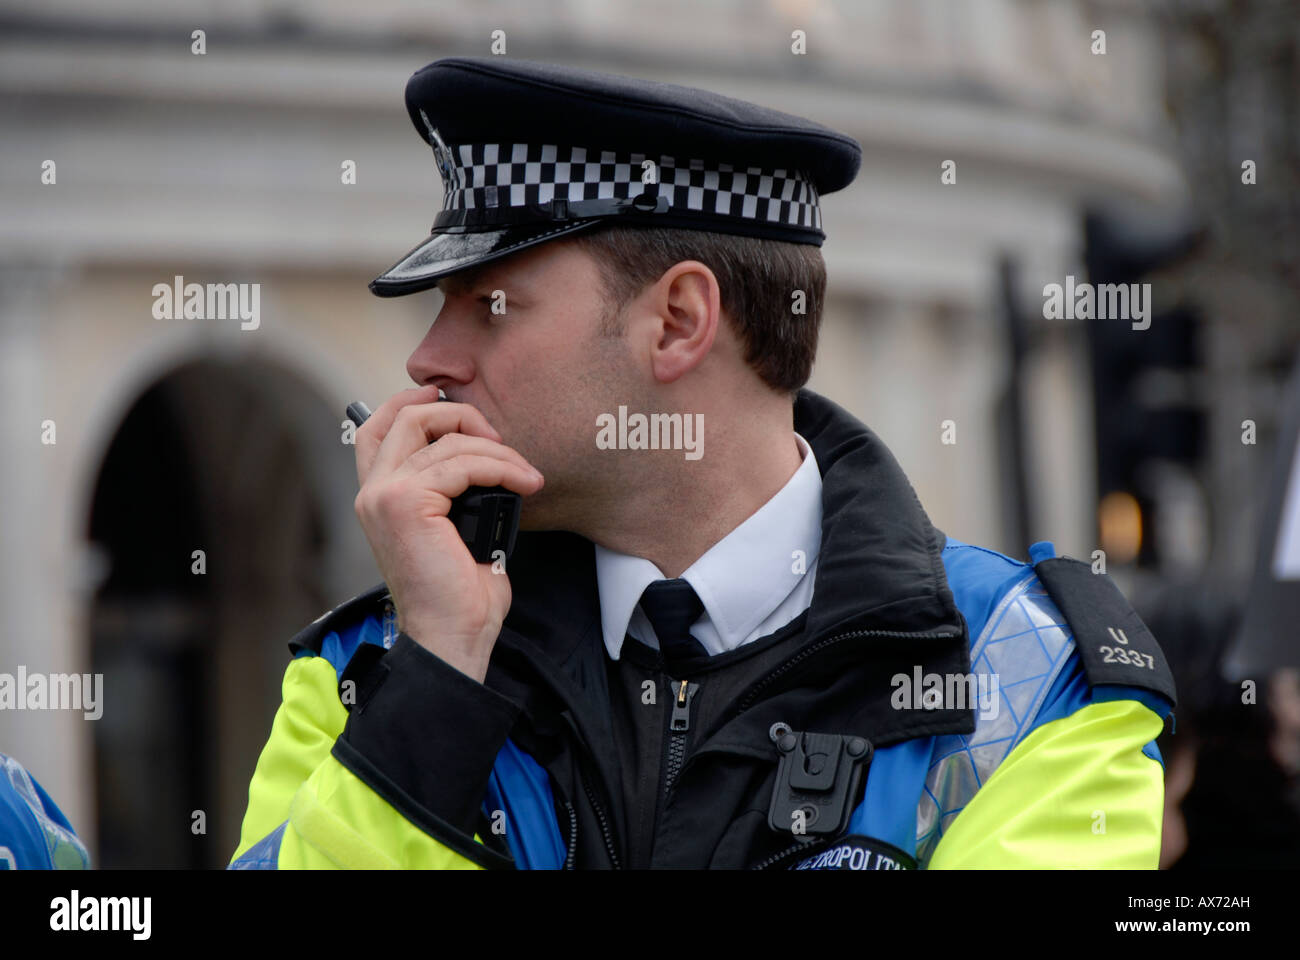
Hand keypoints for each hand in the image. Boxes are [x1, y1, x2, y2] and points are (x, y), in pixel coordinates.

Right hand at [352, 385, 543, 681]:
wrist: (452, 636)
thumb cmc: (459, 594)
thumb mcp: (454, 530)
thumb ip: (452, 489)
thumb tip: (487, 459)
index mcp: (378, 497)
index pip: (377, 428)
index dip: (411, 402)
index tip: (449, 398)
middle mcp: (373, 492)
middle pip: (408, 417)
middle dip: (460, 414)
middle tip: (499, 440)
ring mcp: (384, 495)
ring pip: (446, 440)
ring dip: (497, 450)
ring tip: (525, 475)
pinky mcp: (406, 502)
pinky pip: (462, 463)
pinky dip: (500, 467)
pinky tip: (524, 484)